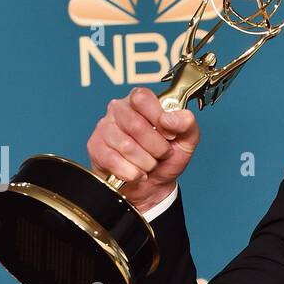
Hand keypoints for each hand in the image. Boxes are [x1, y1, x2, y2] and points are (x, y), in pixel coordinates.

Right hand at [87, 86, 199, 212]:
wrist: (152, 186)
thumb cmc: (166, 158)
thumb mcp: (186, 140)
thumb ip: (187, 124)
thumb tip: (174, 117)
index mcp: (141, 101)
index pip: (143, 98)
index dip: (159, 119)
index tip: (169, 134)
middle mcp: (119, 109)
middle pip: (135, 125)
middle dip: (156, 147)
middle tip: (162, 154)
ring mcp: (105, 127)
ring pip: (126, 146)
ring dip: (146, 163)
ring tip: (150, 164)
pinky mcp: (95, 147)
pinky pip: (114, 161)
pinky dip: (132, 173)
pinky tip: (137, 173)